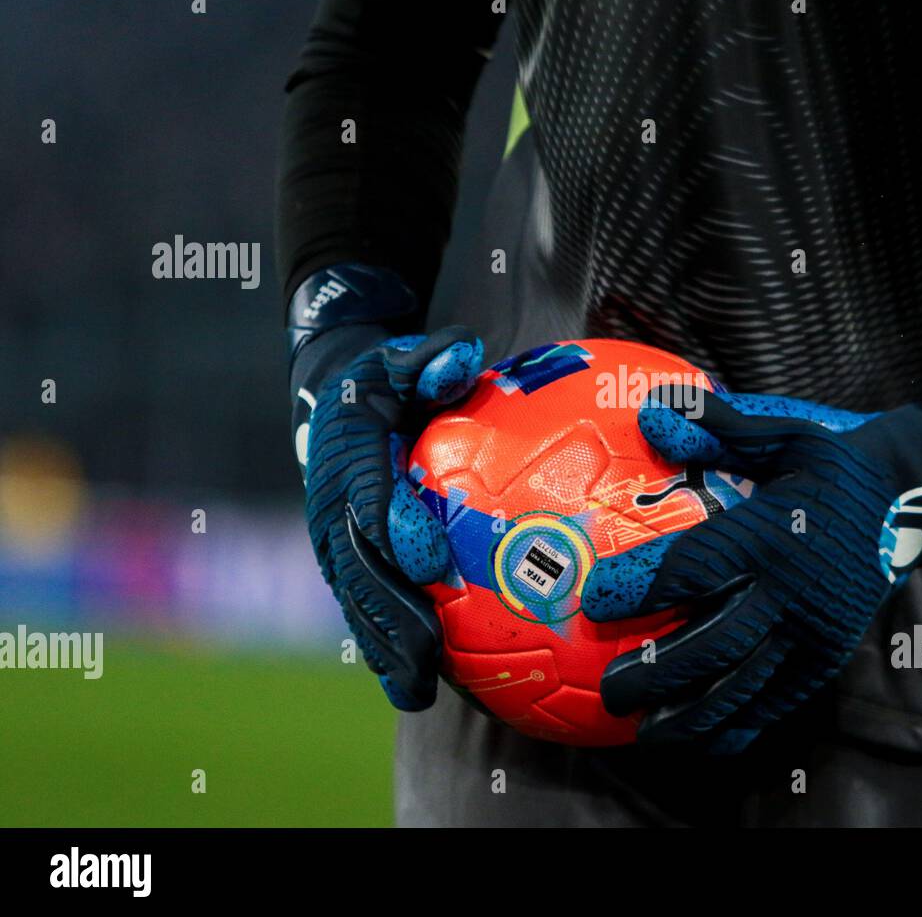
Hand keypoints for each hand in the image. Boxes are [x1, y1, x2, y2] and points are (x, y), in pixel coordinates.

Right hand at [294, 323, 482, 709]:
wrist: (333, 401)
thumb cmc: (386, 379)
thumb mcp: (404, 357)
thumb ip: (433, 357)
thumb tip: (464, 355)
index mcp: (349, 455)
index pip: (371, 499)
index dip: (398, 532)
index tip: (434, 567)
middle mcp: (331, 506)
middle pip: (360, 567)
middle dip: (393, 614)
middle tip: (430, 656)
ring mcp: (331, 541)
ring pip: (355, 601)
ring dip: (384, 648)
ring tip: (416, 693)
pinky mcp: (340, 563)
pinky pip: (358, 609)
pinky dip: (378, 650)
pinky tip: (407, 688)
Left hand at [581, 387, 921, 752]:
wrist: (913, 497)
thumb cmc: (833, 463)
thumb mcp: (782, 433)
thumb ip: (717, 428)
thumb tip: (652, 409)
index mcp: (770, 534)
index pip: (694, 567)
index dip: (642, 587)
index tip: (596, 600)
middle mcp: (791, 589)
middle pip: (714, 643)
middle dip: (658, 672)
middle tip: (612, 691)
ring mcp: (814, 629)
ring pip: (746, 683)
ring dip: (693, 715)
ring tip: (647, 733)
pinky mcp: (830, 652)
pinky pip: (783, 698)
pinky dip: (744, 725)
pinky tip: (708, 742)